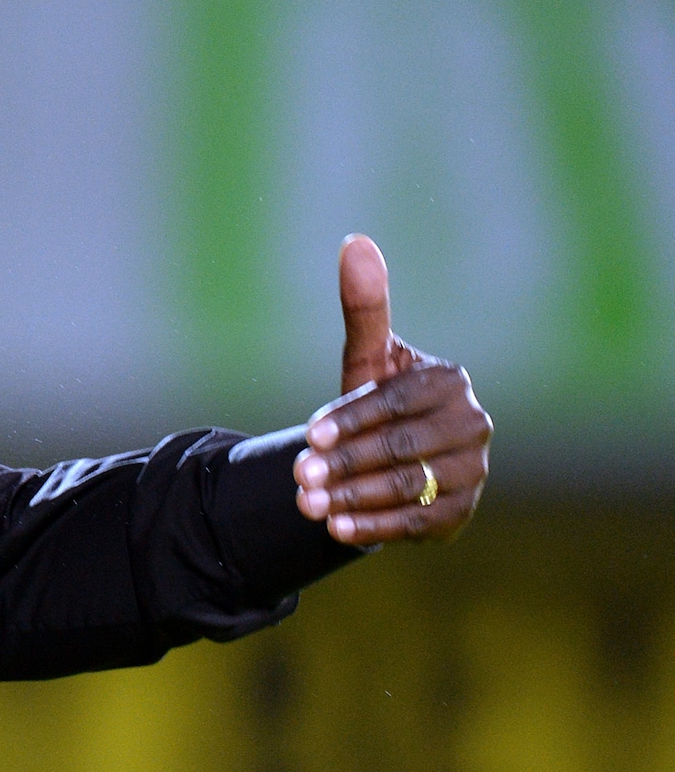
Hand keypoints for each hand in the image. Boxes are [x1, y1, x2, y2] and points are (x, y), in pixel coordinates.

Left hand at [293, 234, 490, 544]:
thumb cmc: (375, 396)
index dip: (351, 419)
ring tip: (307, 504)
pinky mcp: (460, 512)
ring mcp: (472, 471)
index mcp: (449, 382)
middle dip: (346, 463)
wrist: (388, 456)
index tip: (308, 435)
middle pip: (403, 447)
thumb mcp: (366, 357)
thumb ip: (364, 307)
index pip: (398, 401)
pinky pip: (418, 522)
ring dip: (355, 497)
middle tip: (298, 476)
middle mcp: (472, 425)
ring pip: (409, 486)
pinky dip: (376, 526)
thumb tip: (355, 241)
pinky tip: (335, 529)